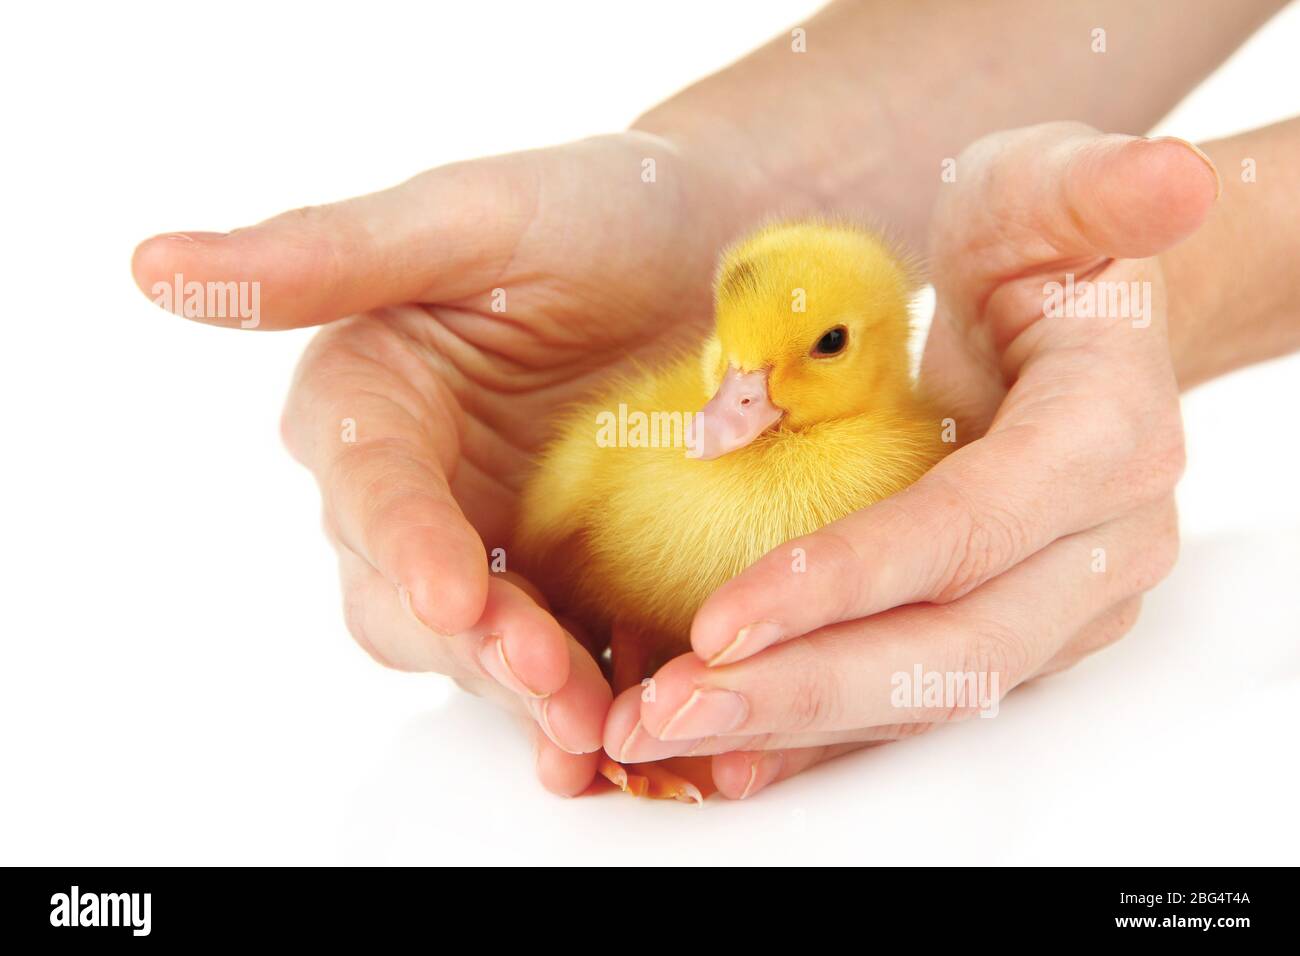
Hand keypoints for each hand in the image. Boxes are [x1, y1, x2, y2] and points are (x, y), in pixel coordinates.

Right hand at [132, 132, 745, 794]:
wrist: (724, 249)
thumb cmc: (598, 209)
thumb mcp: (473, 216)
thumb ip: (327, 254)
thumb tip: (152, 264)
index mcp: (370, 398)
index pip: (370, 485)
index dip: (406, 542)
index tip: (453, 592)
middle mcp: (413, 484)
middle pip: (406, 593)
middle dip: (471, 644)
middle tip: (547, 681)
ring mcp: (488, 540)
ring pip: (472, 645)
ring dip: (524, 691)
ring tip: (592, 727)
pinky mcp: (560, 578)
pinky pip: (553, 653)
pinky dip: (581, 696)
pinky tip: (621, 734)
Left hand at [606, 123, 1218, 797]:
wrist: (1068, 319)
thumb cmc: (1039, 248)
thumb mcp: (1049, 190)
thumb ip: (1098, 190)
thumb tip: (1169, 179)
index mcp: (1106, 436)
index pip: (972, 529)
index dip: (850, 580)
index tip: (720, 622)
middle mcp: (1100, 546)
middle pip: (952, 649)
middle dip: (805, 689)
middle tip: (666, 712)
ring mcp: (1062, 603)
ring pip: (931, 693)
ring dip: (794, 726)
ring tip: (665, 737)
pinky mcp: (1013, 629)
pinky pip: (914, 696)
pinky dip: (822, 733)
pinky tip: (729, 753)